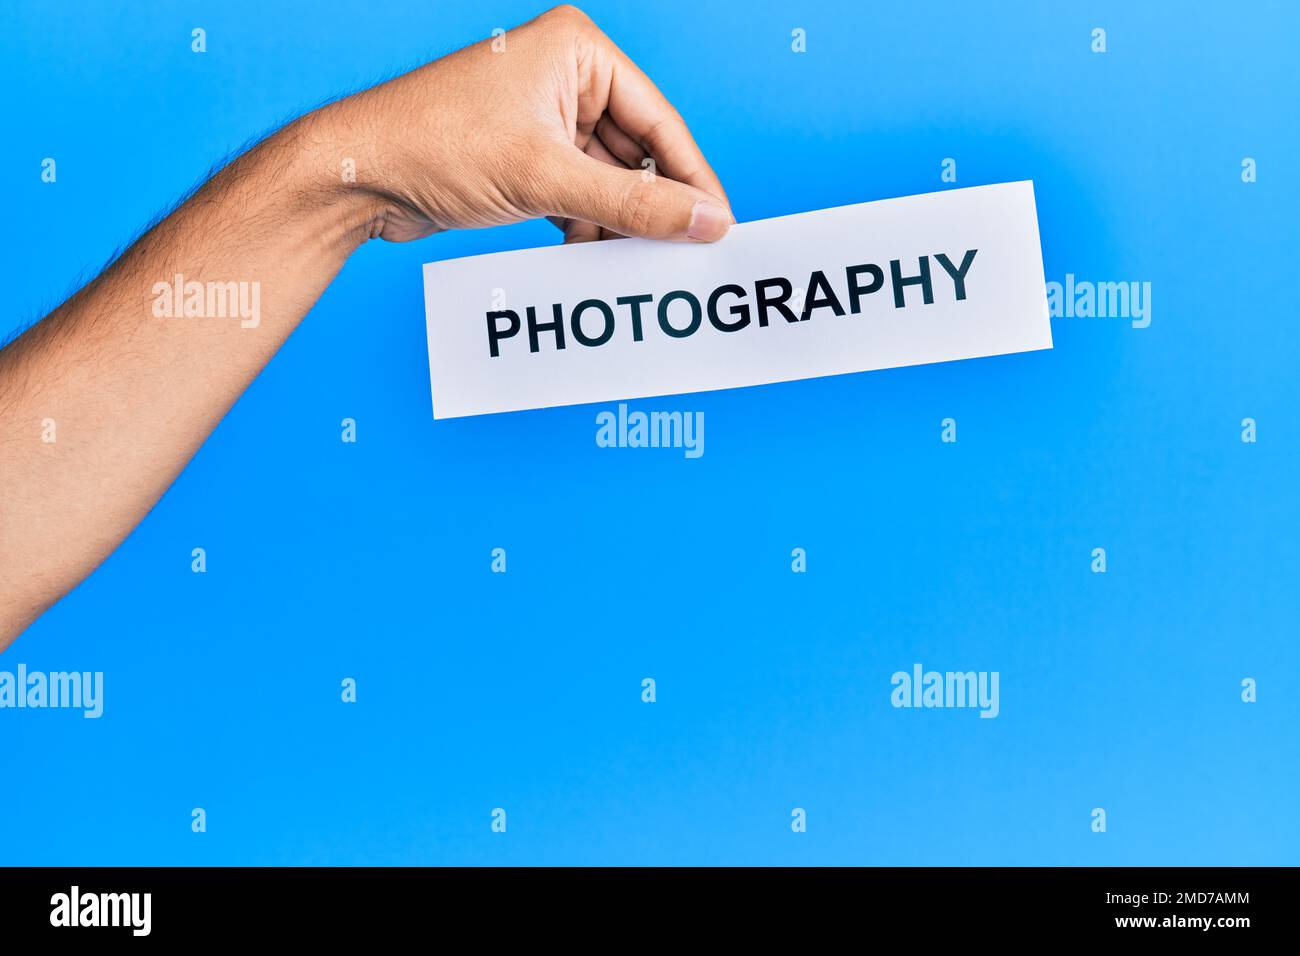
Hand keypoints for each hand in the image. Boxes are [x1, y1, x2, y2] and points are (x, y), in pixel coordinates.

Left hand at [324, 4, 732, 243]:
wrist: (355, 176)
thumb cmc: (436, 146)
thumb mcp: (547, 179)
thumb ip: (634, 205)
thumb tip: (703, 223)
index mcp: (577, 51)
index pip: (660, 122)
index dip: (693, 179)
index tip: (719, 226)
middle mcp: (564, 76)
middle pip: (637, 153)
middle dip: (652, 207)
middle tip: (682, 254)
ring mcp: (542, 116)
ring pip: (607, 179)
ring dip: (618, 223)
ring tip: (633, 264)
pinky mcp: (523, 155)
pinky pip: (577, 192)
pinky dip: (587, 225)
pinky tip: (590, 256)